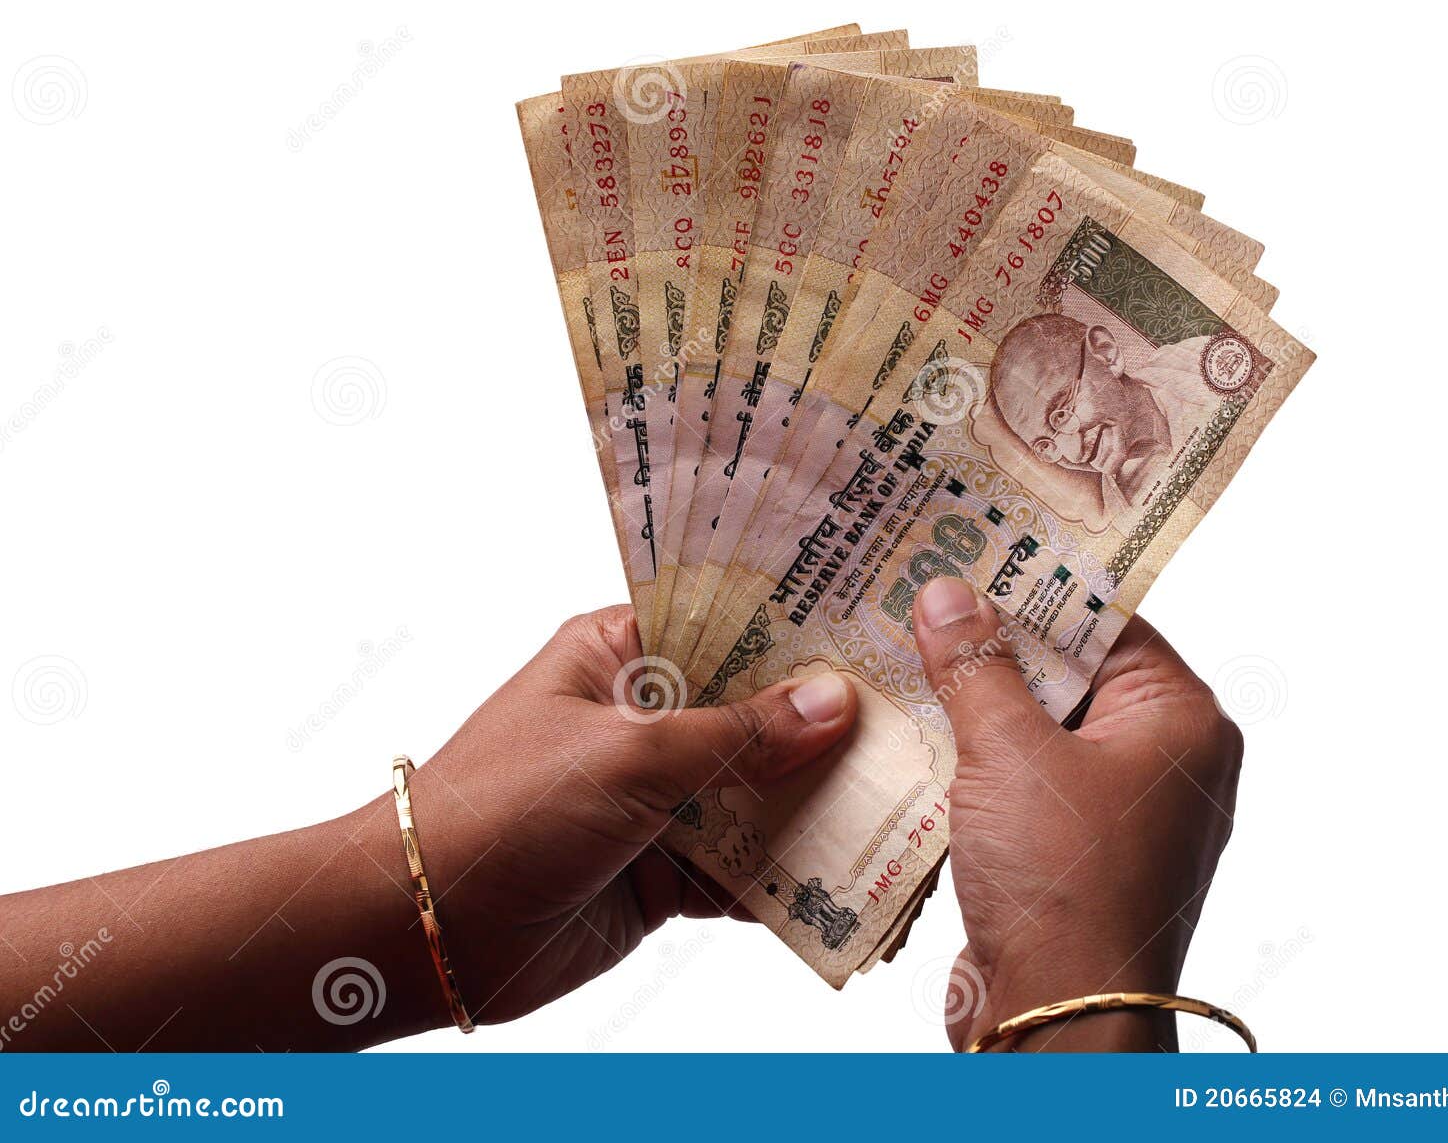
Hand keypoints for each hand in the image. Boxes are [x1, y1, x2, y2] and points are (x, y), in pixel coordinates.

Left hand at [0, 605, 857, 1051]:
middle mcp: (649, 718)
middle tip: (928, 708)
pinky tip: (864, 875)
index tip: (883, 616)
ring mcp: (661, 797)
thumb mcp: (629, 755)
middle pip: (761, 710)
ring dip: (826, 800)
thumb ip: (739, 736)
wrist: (421, 929)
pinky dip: (797, 874)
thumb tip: (836, 703)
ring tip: (919, 792)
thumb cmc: (504, 807)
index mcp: (624, 654)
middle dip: (833, 719)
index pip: (731, 624)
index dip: (804, 624)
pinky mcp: (667, 871)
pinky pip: (747, 865)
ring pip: (763, 790)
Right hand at [911, 577, 1242, 1051]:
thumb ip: (976, 665)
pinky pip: (1029, 789)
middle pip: (1072, 677)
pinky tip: (917, 741)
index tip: (970, 552)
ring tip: (903, 660)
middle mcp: (1166, 763)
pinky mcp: (1080, 858)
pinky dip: (980, 767)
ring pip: (1043, 735)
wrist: (1061, 1018)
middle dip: (994, 649)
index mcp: (1181, 721)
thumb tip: (948, 595)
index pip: (1107, 624)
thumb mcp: (1009, 753)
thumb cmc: (1063, 880)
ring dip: (978, 710)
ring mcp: (1125, 815)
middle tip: (922, 600)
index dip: (1035, 588)